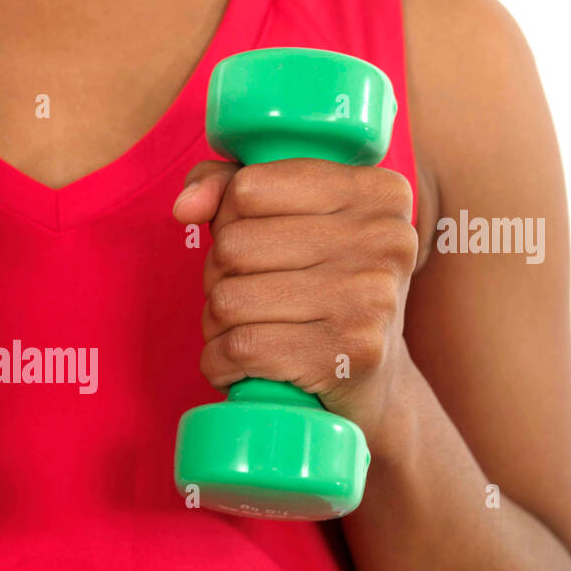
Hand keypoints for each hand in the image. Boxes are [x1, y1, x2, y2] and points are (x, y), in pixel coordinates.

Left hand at [173, 157, 416, 438]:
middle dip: (219, 278)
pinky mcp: (351, 355)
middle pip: (233, 245)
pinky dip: (220, 363)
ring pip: (229, 300)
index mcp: (377, 191)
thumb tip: (186, 206)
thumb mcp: (291, 221)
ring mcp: (373, 298)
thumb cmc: (320, 288)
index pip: (249, 187)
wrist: (374, 383)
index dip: (229, 221)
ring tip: (245, 331)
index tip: (256, 245)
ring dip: (217, 324)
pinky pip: (241, 348)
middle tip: (247, 297)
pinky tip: (239, 366)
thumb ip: (231, 187)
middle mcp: (385, 239)